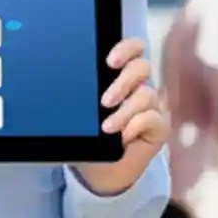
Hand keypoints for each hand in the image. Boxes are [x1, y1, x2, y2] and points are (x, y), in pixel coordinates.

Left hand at [75, 38, 168, 194]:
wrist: (99, 169)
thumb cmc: (88, 134)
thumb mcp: (80, 111)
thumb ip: (78, 92)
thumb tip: (58, 76)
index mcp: (118, 75)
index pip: (132, 49)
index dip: (126, 48)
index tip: (109, 60)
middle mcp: (137, 86)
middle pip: (141, 67)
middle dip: (123, 82)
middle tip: (105, 100)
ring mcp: (150, 106)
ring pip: (146, 94)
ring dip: (124, 111)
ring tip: (107, 127)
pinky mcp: (158, 127)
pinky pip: (153, 118)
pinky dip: (135, 126)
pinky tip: (123, 136)